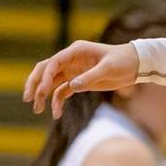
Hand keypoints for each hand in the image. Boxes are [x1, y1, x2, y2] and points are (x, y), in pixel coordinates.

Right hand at [23, 41, 138, 119]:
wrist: (136, 65)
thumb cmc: (123, 61)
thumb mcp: (108, 68)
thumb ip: (90, 77)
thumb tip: (72, 87)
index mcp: (75, 51)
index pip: (54, 62)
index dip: (45, 76)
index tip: (43, 91)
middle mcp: (70, 60)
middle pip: (45, 70)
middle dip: (35, 84)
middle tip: (28, 99)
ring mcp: (73, 71)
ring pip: (51, 82)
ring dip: (43, 95)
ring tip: (38, 110)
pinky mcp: (79, 81)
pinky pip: (62, 92)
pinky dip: (57, 102)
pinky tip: (56, 114)